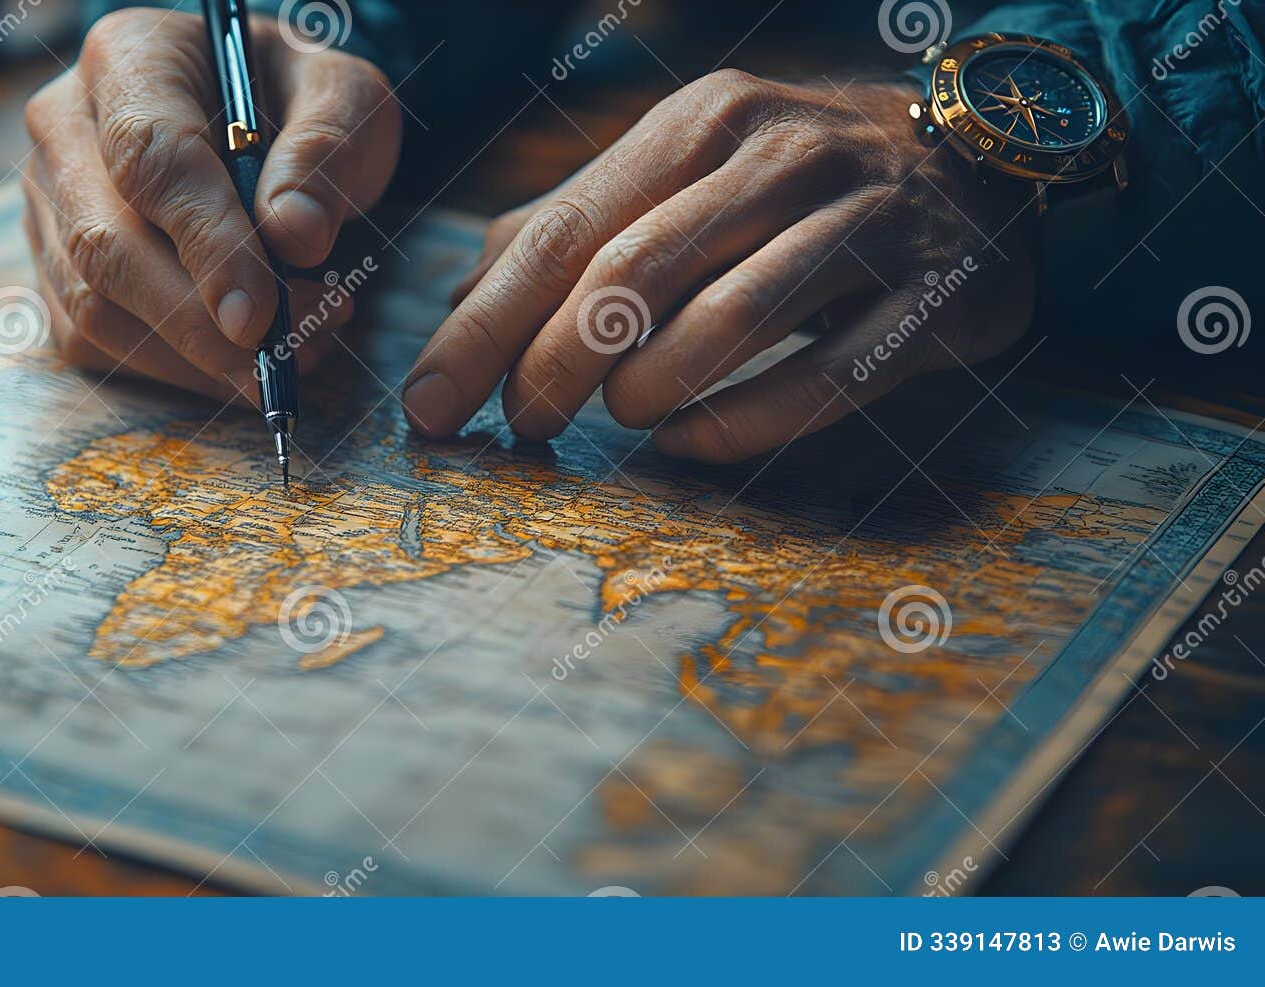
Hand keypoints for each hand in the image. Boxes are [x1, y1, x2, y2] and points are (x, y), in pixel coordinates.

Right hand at [22, 8, 400, 399]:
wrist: (264, 118)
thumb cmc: (298, 100)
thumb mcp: (343, 97)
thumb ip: (326, 151)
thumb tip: (294, 236)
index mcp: (130, 58)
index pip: (149, 159)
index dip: (206, 244)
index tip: (260, 314)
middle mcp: (66, 127)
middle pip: (107, 246)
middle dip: (203, 322)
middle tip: (292, 347)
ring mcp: (50, 202)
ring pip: (95, 308)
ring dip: (197, 355)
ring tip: (293, 348)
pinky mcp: (56, 268)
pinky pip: (99, 344)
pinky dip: (179, 370)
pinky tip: (246, 358)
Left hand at [403, 72, 1035, 461]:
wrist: (979, 163)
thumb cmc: (793, 183)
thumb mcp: (682, 170)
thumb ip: (577, 226)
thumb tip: (468, 300)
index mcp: (697, 124)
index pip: (562, 234)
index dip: (483, 329)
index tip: (429, 408)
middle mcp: (776, 155)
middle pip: (632, 275)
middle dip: (555, 366)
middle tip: (525, 426)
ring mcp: (861, 220)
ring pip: (728, 317)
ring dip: (648, 388)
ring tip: (618, 420)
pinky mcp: (930, 295)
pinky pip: (826, 374)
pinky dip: (744, 422)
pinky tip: (691, 443)